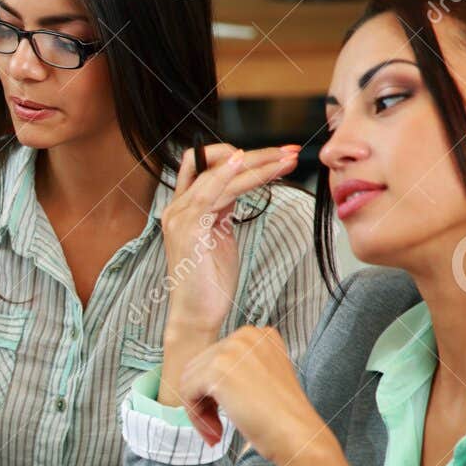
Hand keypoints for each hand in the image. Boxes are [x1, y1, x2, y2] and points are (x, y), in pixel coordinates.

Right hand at [158, 143, 299, 400]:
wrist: (197, 314)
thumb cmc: (209, 282)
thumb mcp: (219, 237)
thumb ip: (223, 211)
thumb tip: (240, 188)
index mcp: (184, 209)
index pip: (204, 165)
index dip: (237, 154)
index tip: (273, 156)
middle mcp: (177, 208)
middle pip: (213, 162)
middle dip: (255, 153)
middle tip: (288, 151)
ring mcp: (180, 217)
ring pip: (221, 175)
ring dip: (258, 163)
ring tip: (287, 159)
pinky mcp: (189, 228)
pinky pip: (213, 191)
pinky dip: (233, 175)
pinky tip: (249, 164)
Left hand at [178, 327, 359, 465]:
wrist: (297, 435)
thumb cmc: (280, 417)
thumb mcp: (260, 379)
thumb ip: (235, 369)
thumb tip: (194, 378)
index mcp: (259, 335)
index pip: (215, 358)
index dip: (214, 390)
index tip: (227, 412)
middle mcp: (245, 335)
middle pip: (199, 367)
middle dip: (204, 400)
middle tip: (218, 428)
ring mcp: (230, 350)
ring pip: (189, 380)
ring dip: (198, 410)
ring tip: (216, 431)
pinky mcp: (217, 370)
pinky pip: (186, 392)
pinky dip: (195, 416)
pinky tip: (215, 432)